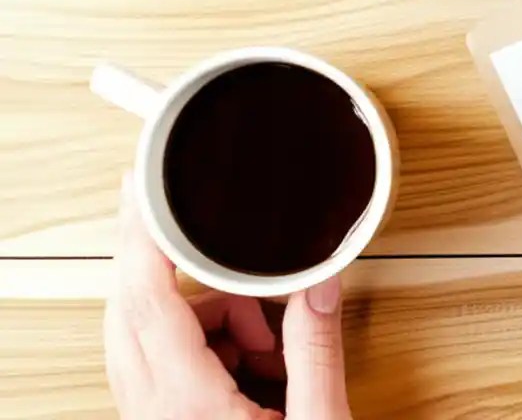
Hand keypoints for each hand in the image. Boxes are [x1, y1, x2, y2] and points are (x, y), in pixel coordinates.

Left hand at [104, 174, 352, 419]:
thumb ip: (318, 351)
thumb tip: (320, 283)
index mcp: (186, 405)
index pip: (149, 302)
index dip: (145, 238)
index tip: (145, 192)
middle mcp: (153, 411)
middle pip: (133, 306)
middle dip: (175, 266)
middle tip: (193, 227)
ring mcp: (150, 417)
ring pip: (148, 331)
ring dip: (206, 314)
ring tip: (264, 342)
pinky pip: (162, 358)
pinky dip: (207, 343)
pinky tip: (253, 363)